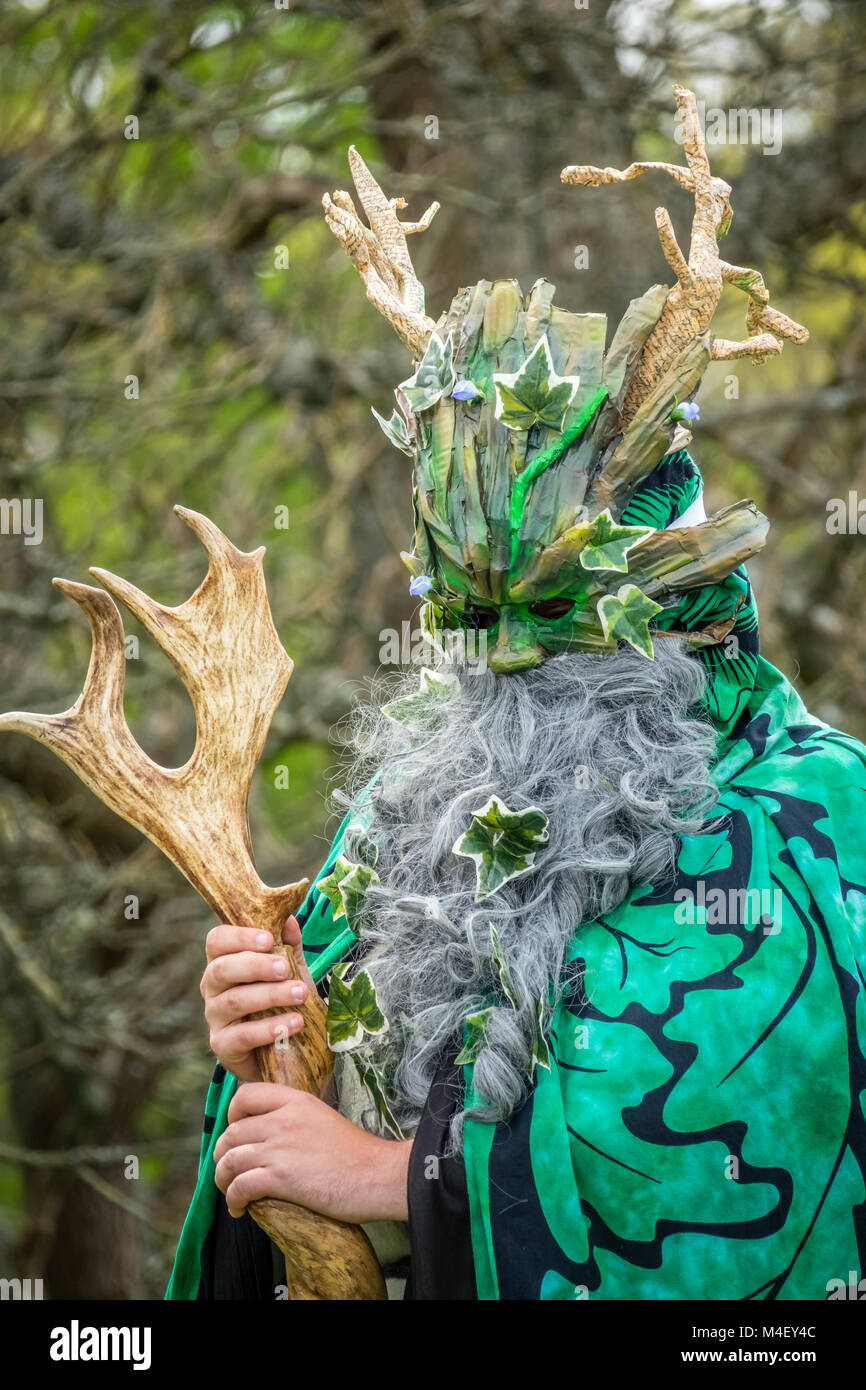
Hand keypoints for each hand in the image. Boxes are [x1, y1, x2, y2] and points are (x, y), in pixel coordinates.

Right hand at [200, 915, 312, 1082]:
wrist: (285, 1050)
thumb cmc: (282, 1001)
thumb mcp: (290, 969)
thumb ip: (287, 943)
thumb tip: (287, 917)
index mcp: (224, 961)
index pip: (217, 940)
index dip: (240, 936)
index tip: (268, 939)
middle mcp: (212, 987)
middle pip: (221, 969)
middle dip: (255, 966)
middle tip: (285, 969)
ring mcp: (214, 1017)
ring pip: (235, 1000)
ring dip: (271, 995)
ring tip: (301, 994)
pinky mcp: (223, 1046)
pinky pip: (243, 1035)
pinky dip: (271, 1028)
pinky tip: (295, 1023)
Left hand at [212, 1083, 412, 1223]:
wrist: (379, 1175)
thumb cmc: (356, 1154)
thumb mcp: (323, 1119)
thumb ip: (295, 1119)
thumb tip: (271, 1134)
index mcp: (295, 1101)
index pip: (245, 1095)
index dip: (232, 1114)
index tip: (237, 1131)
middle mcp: (283, 1119)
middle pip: (232, 1131)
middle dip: (223, 1153)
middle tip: (230, 1169)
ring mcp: (281, 1148)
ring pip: (230, 1159)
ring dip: (222, 1179)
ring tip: (230, 1191)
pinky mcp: (281, 1178)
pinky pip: (240, 1186)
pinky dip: (233, 1200)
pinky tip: (240, 1209)